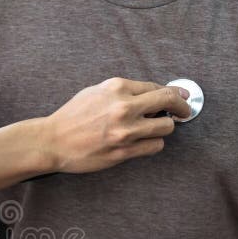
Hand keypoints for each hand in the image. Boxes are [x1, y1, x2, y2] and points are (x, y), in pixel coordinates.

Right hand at [40, 77, 191, 173]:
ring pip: (166, 127)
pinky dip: (153, 143)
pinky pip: (154, 146)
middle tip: (185, 111)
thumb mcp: (94, 92)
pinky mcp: (123, 151)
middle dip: (182, 106)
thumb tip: (150, 94)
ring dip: (163, 128)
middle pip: (169, 102)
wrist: (52, 141)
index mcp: (116, 87)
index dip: (173, 92)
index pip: (156, 87)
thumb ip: (122, 91)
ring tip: (153, 129)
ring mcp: (125, 131)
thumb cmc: (71, 117)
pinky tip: (144, 142)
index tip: (181, 96)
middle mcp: (123, 106)